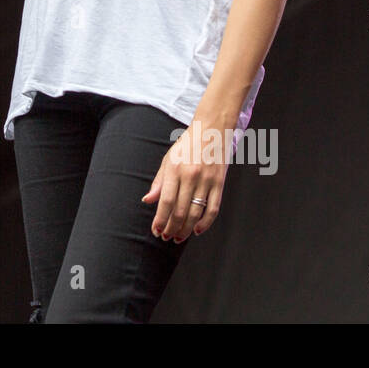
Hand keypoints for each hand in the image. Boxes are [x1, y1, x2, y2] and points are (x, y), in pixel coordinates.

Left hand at [141, 119, 227, 241]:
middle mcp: (191, 176)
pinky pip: (213, 208)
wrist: (212, 130)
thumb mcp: (169, 159)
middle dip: (171, 228)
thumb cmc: (187, 145)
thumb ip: (159, 182)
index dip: (160, 219)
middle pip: (180, 210)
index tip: (156, 230)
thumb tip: (148, 201)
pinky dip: (206, 223)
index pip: (166, 201)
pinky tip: (197, 230)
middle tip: (166, 237)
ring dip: (186, 229)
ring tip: (178, 237)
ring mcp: (207, 180)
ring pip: (195, 213)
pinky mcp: (220, 183)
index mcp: (175, 169)